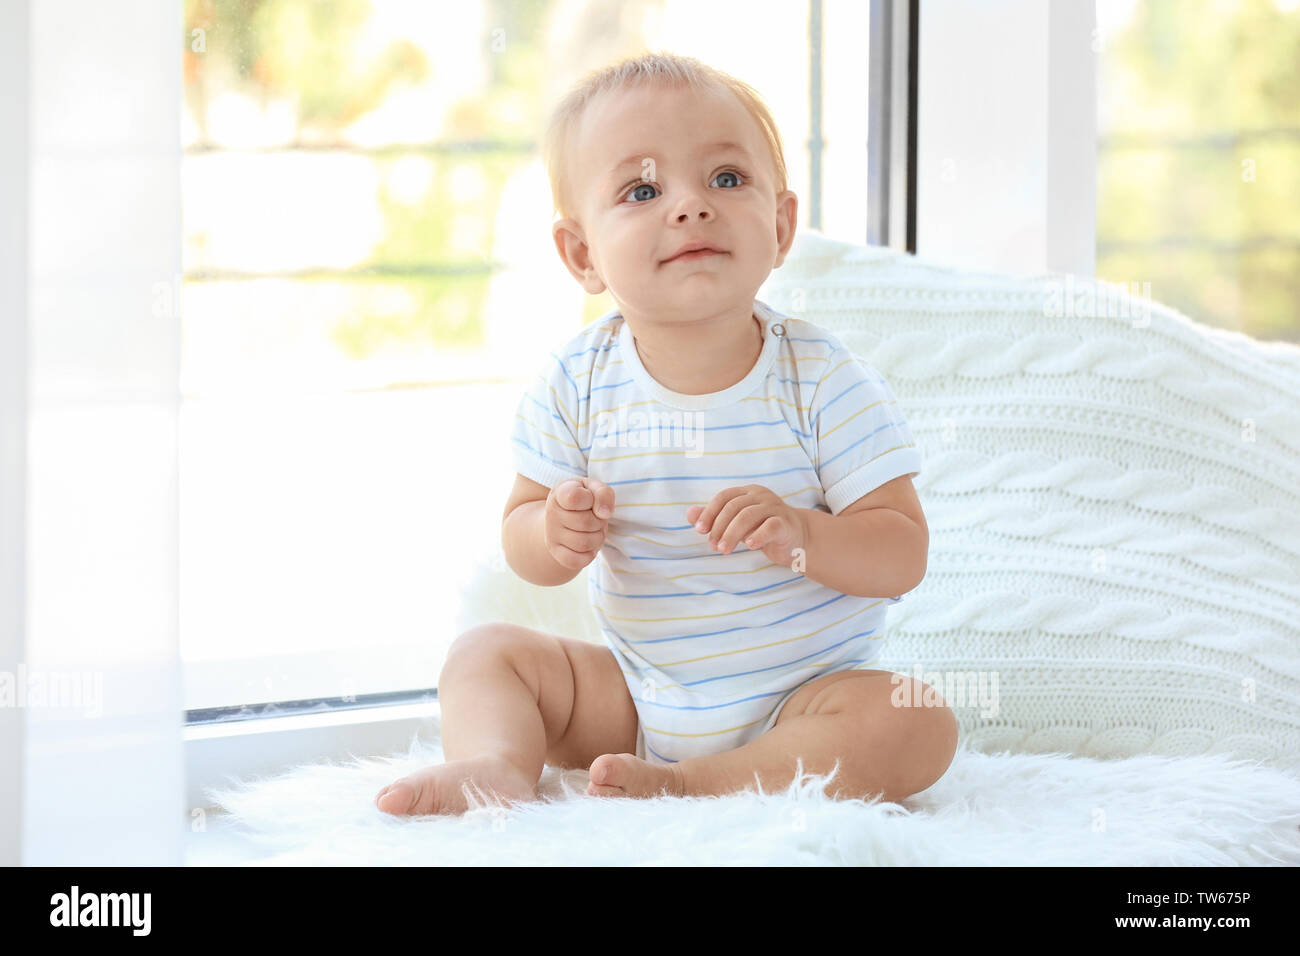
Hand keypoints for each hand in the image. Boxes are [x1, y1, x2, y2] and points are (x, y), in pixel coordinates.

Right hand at [545, 477, 614, 569]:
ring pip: (585, 543)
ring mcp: (552, 535)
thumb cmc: (584, 500)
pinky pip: (577, 561)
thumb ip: (603, 493)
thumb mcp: (594, 489)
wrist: (564, 516)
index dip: (592, 500)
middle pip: (586, 523)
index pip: (575, 497)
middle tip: (596, 518)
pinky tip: (588, 545)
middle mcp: (552, 514)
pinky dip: (589, 555)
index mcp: (560, 493)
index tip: (591, 500)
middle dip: (599, 521)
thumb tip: (604, 513)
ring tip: (593, 531)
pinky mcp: (556, 552)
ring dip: (598, 538)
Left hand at [687, 484, 806, 568]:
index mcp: (748, 492)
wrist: (797, 539)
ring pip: (748, 515)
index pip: (724, 497)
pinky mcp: (786, 522)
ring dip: (732, 534)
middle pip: (734, 507)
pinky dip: (757, 536)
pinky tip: (749, 546)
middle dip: (719, 527)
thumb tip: (689, 514)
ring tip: (723, 550)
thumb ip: (715, 518)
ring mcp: (774, 507)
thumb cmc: (763, 529)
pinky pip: (770, 526)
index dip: (709, 512)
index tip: (699, 530)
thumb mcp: (737, 524)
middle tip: (713, 546)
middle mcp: (761, 495)